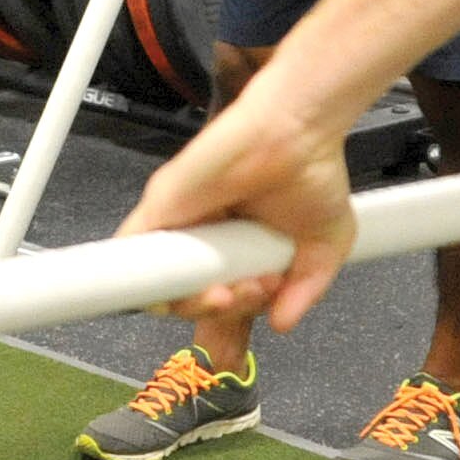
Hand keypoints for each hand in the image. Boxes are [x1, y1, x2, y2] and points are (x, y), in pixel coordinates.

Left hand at [125, 89, 360, 335]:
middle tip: (255, 293)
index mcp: (234, 255)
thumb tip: (283, 324)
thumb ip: (305, 290)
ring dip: (196, 303)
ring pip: (160, 287)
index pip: (213, 303)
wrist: (300, 129)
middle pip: (185, 302)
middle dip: (219, 314)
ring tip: (236, 290)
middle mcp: (202, 243)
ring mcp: (179, 227)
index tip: (247, 330)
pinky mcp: (161, 207)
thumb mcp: (325, 247)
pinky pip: (134, 252)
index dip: (225, 326)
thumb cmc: (311, 174)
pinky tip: (192, 284)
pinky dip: (152, 279)